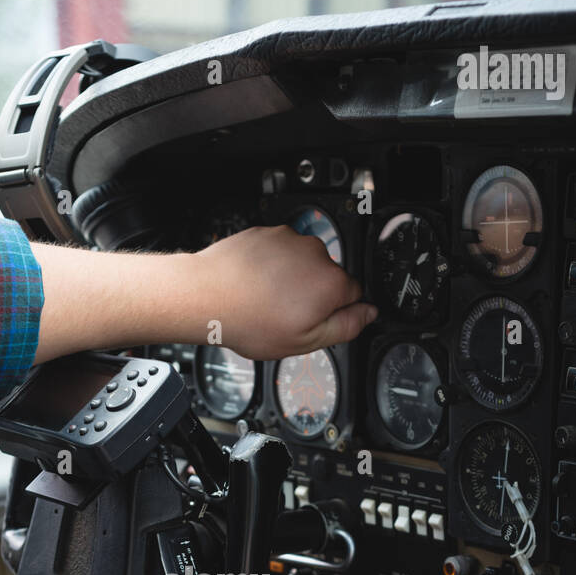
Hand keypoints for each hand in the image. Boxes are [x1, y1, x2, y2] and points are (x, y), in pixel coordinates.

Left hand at [191, 225, 376, 358]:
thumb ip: (345, 327)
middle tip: (285, 316)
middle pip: (327, 278)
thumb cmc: (250, 319)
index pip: (354, 296)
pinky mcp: (268, 233)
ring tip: (266, 301)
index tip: (315, 321)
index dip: (335, 313)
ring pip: (302, 263)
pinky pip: (279, 252)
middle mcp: (316, 254)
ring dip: (290, 280)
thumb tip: (368, 314)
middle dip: (311, 296)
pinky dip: (271, 267)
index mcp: (332, 283)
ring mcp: (291, 240)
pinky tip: (255, 285)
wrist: (207, 294)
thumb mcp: (305, 341)